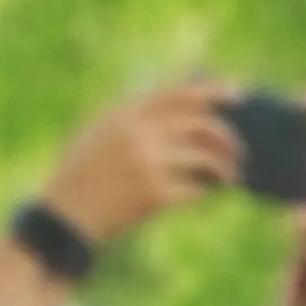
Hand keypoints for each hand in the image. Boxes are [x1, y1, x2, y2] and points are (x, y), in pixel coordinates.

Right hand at [37, 79, 241, 244]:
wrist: (66, 214)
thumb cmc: (85, 173)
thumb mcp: (101, 132)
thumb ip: (135, 118)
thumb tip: (180, 110)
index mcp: (123, 113)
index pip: (175, 94)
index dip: (210, 91)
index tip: (238, 93)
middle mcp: (137, 133)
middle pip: (199, 124)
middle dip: (227, 138)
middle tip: (239, 152)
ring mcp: (146, 163)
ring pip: (204, 158)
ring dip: (224, 170)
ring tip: (230, 179)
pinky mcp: (154, 195)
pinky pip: (196, 191)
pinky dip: (202, 195)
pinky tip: (197, 198)